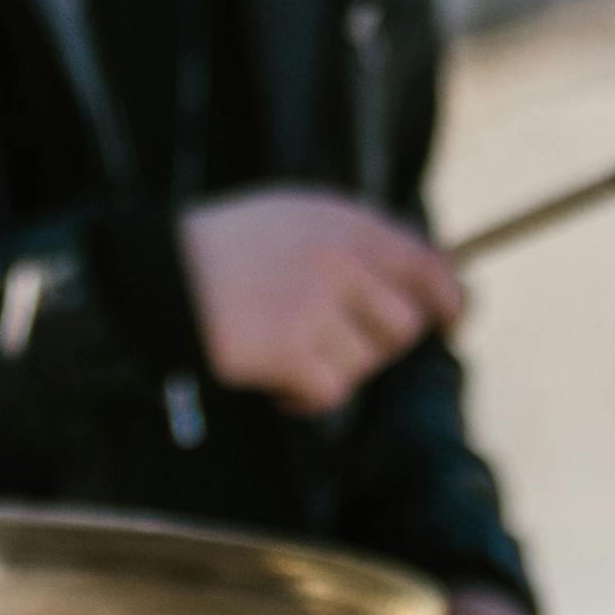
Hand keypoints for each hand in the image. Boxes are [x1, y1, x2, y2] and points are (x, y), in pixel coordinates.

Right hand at [178, 186, 464, 418]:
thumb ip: (356, 238)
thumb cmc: (227, 250)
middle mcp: (340, 260)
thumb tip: (425, 274)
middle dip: (377, 344)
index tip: (453, 323)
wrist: (161, 279)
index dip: (449, 300)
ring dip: (335, 368)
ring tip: (292, 354)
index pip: (427, 264)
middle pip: (403, 326)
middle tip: (336, 345)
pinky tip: (280, 386)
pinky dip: (308, 398)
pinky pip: (331, 392)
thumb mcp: (297, 216)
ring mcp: (317, 305)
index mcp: (346, 221)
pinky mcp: (292, 349)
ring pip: (366, 363)